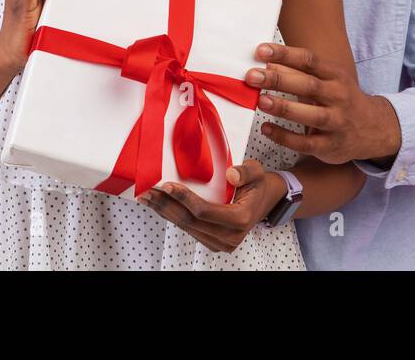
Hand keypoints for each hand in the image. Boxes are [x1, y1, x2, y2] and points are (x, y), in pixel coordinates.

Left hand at [136, 159, 286, 252]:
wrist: (266, 201)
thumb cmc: (259, 185)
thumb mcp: (258, 171)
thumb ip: (246, 171)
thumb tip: (230, 174)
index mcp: (241, 219)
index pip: (205, 212)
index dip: (184, 199)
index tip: (167, 185)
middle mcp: (230, 237)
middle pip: (190, 222)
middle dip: (166, 206)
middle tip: (147, 193)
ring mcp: (221, 243)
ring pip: (187, 227)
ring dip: (165, 212)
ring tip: (148, 198)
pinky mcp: (213, 242)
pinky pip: (189, 229)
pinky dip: (173, 216)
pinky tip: (160, 206)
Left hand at [246, 44, 401, 165]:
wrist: (374, 129)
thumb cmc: (342, 99)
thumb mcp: (327, 81)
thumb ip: (298, 73)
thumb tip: (267, 64)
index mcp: (336, 76)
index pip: (310, 60)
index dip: (285, 54)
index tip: (261, 51)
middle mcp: (339, 97)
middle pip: (308, 86)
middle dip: (279, 79)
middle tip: (252, 76)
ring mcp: (336, 123)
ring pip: (310, 115)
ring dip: (284, 107)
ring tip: (261, 100)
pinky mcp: (330, 146)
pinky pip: (305, 143)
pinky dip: (284, 136)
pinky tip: (266, 128)